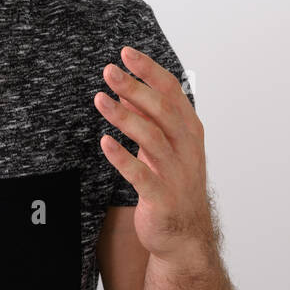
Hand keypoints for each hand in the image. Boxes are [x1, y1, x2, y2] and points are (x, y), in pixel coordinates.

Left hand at [94, 46, 212, 266]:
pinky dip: (122, 157)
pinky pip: (140, 174)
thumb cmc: (172, 183)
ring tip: (99, 99)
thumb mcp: (163, 146)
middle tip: (109, 71)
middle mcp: (186, 148)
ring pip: (151, 138)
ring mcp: (176, 173)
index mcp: (189, 131)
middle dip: (135, 88)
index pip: (172, 92)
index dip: (150, 71)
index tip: (126, 53)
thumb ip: (147, 118)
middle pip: (162, 110)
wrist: (185, 235)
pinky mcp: (161, 196)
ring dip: (124, 117)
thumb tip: (124, 88)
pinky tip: (105, 142)